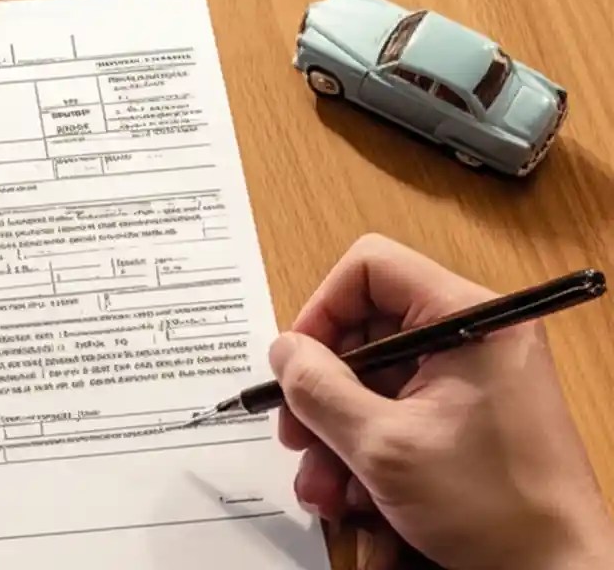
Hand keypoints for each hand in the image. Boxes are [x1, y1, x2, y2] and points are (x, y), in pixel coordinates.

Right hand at [270, 234, 613, 569]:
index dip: (323, 309)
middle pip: (366, 329)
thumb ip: (320, 390)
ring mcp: (471, 376)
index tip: (298, 362)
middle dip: (322, 388)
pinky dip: (363, 448)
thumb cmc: (495, 508)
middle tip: (296, 433)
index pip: (372, 269)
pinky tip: (351, 493)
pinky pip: (394, 410)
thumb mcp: (384, 446)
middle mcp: (474, 336)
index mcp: (470, 318)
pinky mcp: (466, 413)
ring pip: (372, 379)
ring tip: (324, 484)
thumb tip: (283, 351)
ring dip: (335, 431)